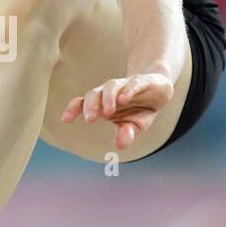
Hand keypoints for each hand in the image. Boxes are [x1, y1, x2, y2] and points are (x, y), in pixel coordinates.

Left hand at [60, 73, 174, 150]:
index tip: (65, 120)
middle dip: (89, 105)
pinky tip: (124, 99)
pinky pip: (133, 83)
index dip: (73, 109)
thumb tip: (121, 145)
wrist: (160, 88)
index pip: (83, 103)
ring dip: (108, 98)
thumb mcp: (135, 125)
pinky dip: (128, 90)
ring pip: (111, 86)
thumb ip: (126, 133)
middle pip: (94, 94)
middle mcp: (111, 93)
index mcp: (104, 104)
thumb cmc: (140, 108)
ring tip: (109, 112)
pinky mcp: (142, 81)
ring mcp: (126, 85)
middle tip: (89, 120)